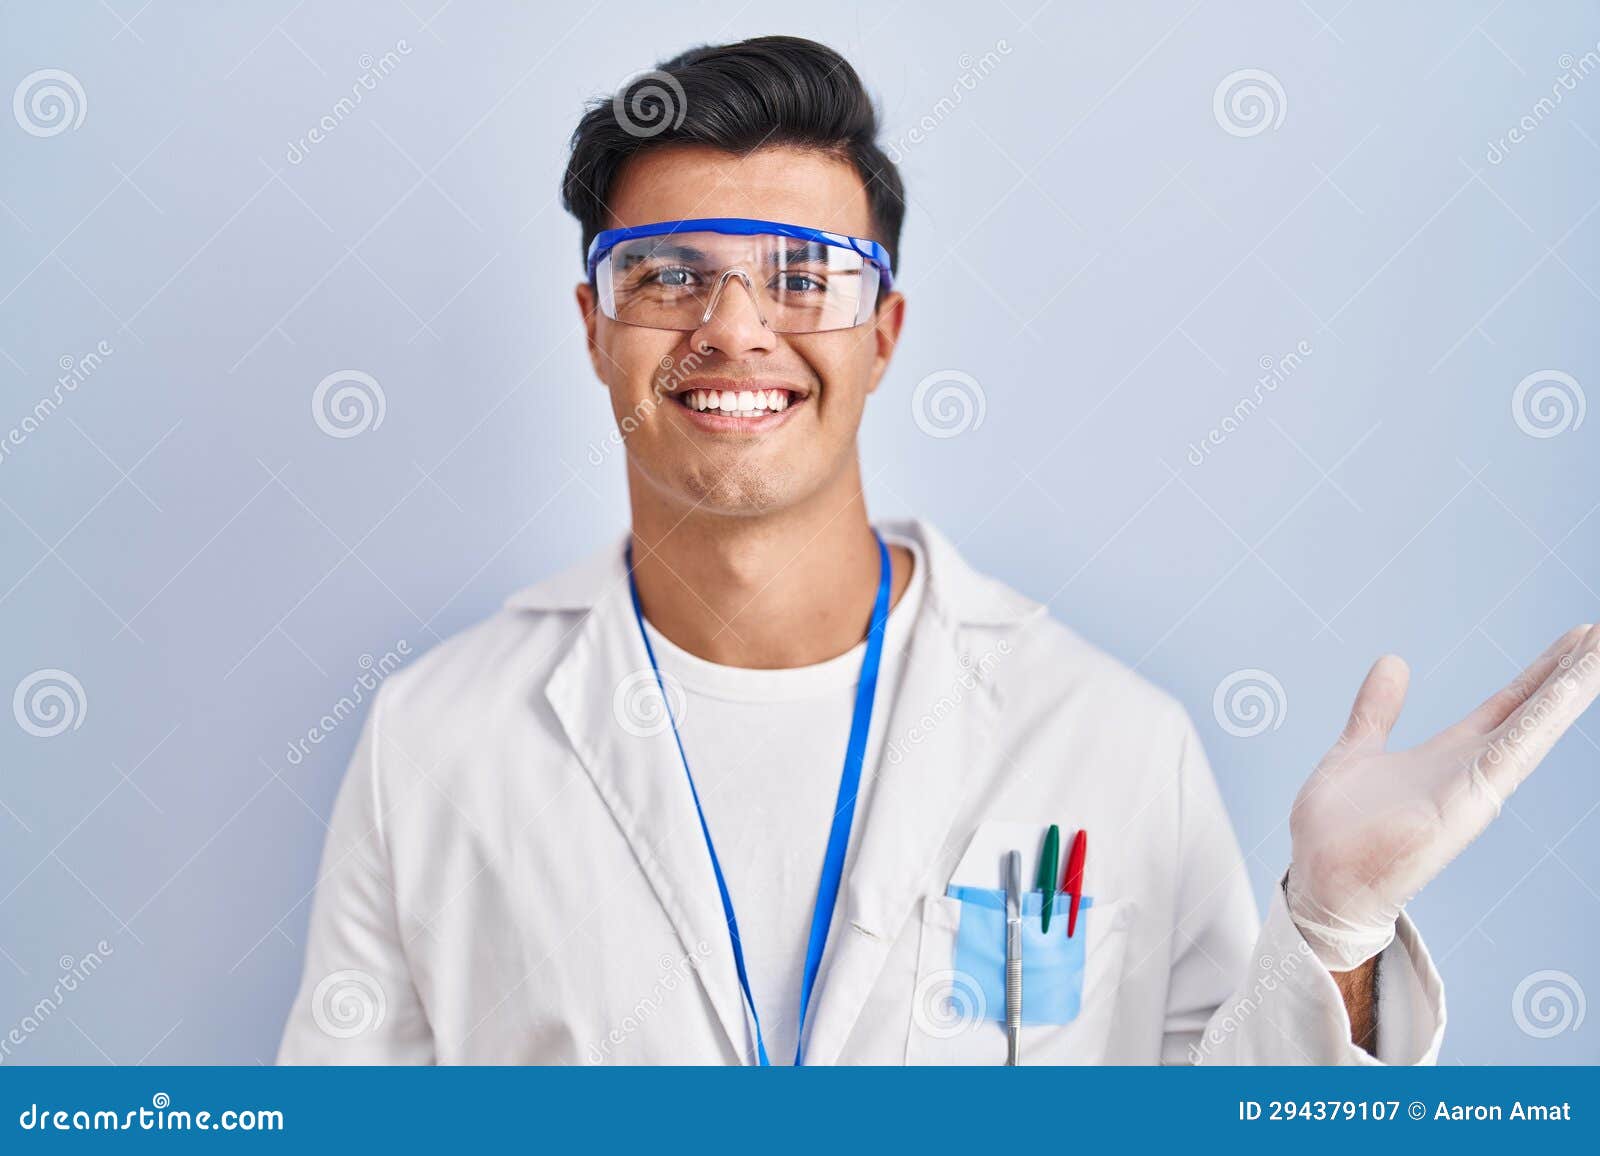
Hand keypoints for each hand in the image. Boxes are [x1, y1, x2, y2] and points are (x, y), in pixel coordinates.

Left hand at [1286, 623, 1599, 970]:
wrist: (1320, 882)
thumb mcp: (1359, 750)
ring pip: (1535, 726)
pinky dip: (1544, 717)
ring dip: (1572, 686)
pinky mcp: (1467, 802)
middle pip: (1533, 710)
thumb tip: (1392, 662)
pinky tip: (1571, 686)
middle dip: (1573, 672)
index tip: (1578, 638)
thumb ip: (1378, 710)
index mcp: (1450, 757)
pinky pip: (1514, 752)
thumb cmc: (1337, 831)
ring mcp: (1475, 786)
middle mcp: (1472, 771)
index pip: (1509, 705)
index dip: (1542, 672)